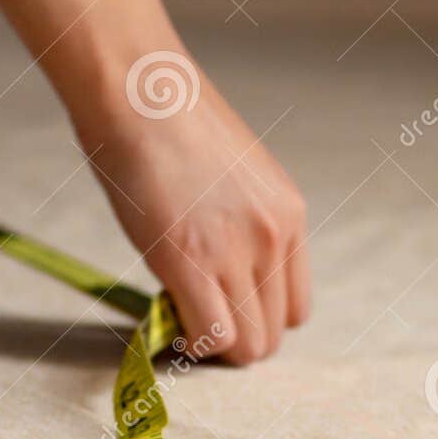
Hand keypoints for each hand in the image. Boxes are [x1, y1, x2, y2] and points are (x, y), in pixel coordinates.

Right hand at [80, 72, 308, 364]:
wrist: (141, 90)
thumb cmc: (174, 123)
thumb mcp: (236, 178)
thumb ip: (243, 228)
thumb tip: (224, 275)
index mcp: (291, 217)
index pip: (296, 308)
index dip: (258, 319)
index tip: (226, 311)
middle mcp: (274, 239)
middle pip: (273, 334)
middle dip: (236, 341)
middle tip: (197, 323)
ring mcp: (235, 252)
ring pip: (247, 347)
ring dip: (214, 347)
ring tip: (182, 323)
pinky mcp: (190, 261)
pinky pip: (209, 336)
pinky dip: (190, 345)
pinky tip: (169, 329)